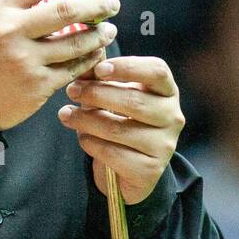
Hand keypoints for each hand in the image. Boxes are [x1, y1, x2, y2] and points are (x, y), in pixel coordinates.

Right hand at [0, 0, 120, 129]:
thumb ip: (20, 7)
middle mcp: (12, 31)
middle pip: (67, 10)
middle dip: (97, 4)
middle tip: (112, 4)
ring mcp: (26, 60)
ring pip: (76, 42)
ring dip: (99, 34)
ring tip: (108, 30)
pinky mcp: (37, 85)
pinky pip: (73, 69)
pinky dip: (89, 60)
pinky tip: (96, 54)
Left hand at [57, 56, 183, 204]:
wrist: (131, 167)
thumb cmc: (123, 119)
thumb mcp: (114, 95)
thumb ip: (99, 80)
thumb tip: (81, 69)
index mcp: (167, 91)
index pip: (157, 71)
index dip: (127, 67)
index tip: (99, 69)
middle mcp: (172, 117)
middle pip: (134, 100)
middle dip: (97, 94)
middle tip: (71, 91)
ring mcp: (164, 145)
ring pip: (119, 128)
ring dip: (86, 120)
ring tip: (66, 114)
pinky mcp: (150, 170)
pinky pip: (114, 153)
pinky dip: (91, 143)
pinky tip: (82, 137)